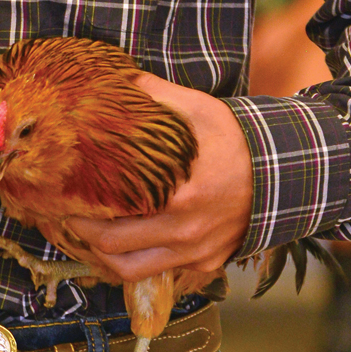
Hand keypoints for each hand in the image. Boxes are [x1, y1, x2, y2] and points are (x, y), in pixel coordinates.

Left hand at [62, 76, 253, 290]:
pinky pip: (162, 272)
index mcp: (179, 196)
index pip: (114, 220)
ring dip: (106, 258)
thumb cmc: (239, 141)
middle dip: (85, 236)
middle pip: (115, 249)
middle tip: (70, 219)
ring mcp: (197, 252)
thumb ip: (156, 95)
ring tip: (92, 238)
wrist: (284, 173)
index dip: (81, 214)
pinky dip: (138, 263)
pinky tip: (126, 245)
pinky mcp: (207, 263)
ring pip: (133, 272)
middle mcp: (186, 232)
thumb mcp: (201, 110)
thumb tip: (119, 78)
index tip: (65, 201)